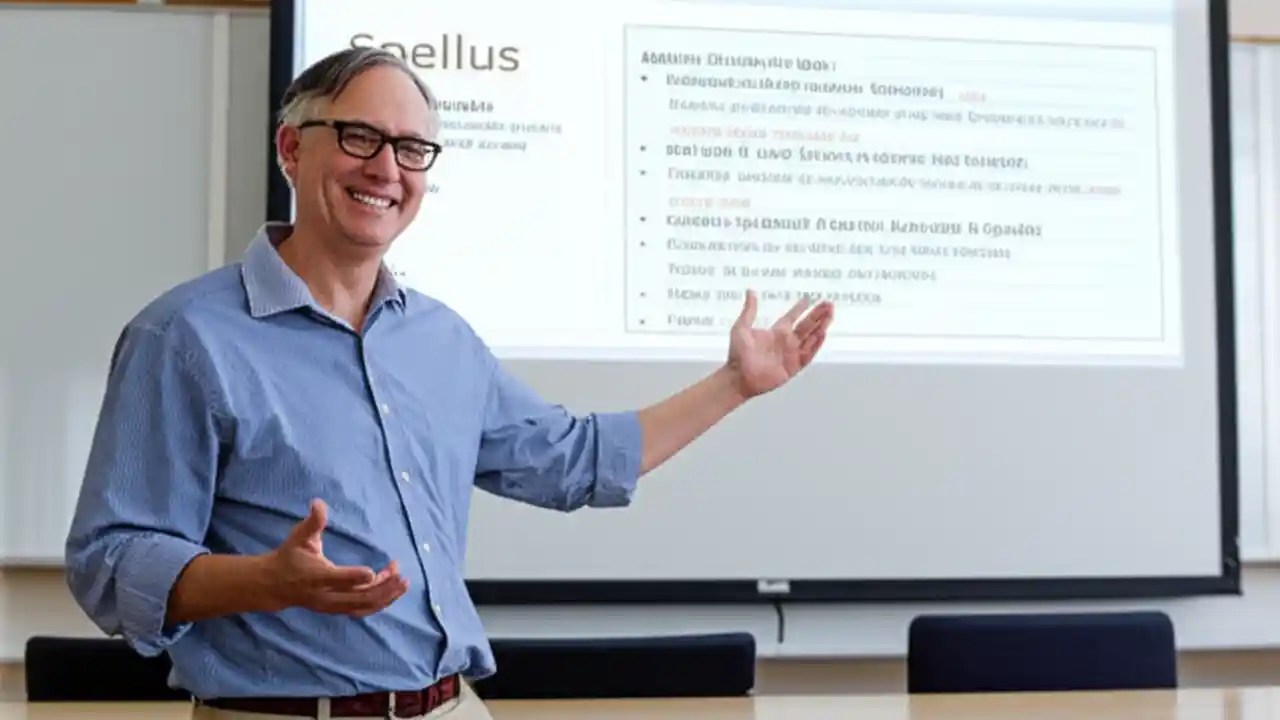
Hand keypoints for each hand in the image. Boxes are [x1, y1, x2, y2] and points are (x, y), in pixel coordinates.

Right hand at [264, 499, 408, 616]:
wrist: (275, 585)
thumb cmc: (291, 555)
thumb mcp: (299, 536)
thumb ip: (313, 522)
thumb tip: (318, 502)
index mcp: (315, 576)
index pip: (336, 579)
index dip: (354, 577)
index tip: (374, 570)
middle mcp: (325, 595)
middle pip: (356, 597)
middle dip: (381, 587)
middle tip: (398, 572)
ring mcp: (331, 606)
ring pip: (363, 606)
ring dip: (385, 595)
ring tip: (403, 582)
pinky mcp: (337, 609)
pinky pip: (362, 610)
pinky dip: (380, 602)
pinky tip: (393, 590)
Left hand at [725, 290, 833, 398]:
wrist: (739, 377)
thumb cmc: (738, 354)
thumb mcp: (741, 328)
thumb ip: (749, 310)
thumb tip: (750, 291)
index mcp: (776, 332)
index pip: (792, 317)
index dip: (801, 308)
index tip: (809, 299)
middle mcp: (786, 341)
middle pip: (807, 325)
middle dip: (818, 315)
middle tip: (829, 303)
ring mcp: (791, 354)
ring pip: (811, 337)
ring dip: (821, 326)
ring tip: (831, 314)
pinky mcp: (794, 366)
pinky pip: (808, 353)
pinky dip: (816, 344)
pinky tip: (823, 333)